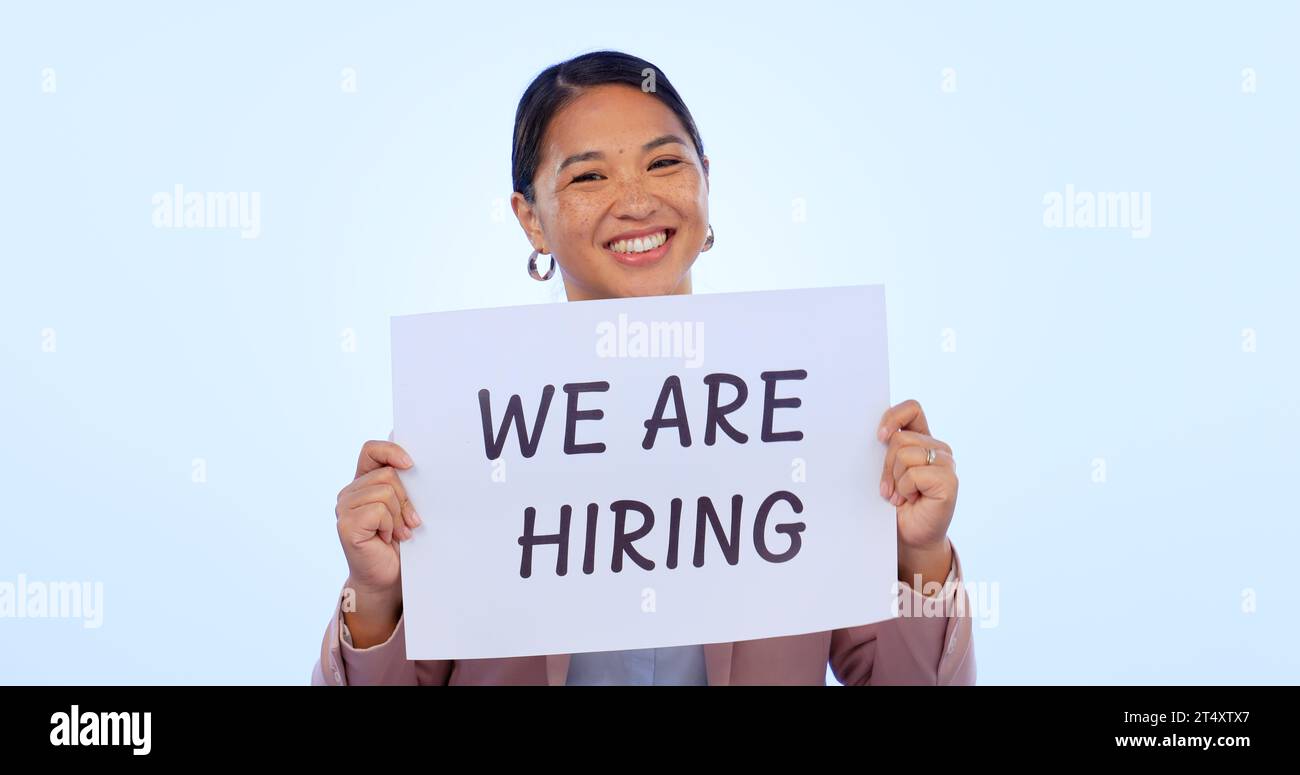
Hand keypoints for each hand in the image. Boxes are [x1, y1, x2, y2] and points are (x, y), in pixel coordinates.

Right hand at [335, 440, 420, 604]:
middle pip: (387, 474)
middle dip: (406, 499)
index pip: (371, 450)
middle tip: (409, 521)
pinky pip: (379, 510)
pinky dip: (390, 525)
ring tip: (398, 532)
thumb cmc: (398, 542)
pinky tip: (387, 538)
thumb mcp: (402, 507)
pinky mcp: (346, 525)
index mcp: (363, 483)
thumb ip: (401, 484)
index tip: (410, 465)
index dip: (391, 451)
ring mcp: (344, 509)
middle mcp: (349, 493)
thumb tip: (409, 458)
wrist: (388, 577)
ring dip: (399, 516)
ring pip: (385, 492)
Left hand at [877, 400, 957, 585]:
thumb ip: (887, 450)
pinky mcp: (949, 481)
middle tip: (889, 489)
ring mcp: (946, 464)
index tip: (878, 437)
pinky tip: (912, 501)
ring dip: (895, 480)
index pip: (912, 409)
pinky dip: (905, 490)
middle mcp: (938, 448)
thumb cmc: (896, 505)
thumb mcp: (888, 471)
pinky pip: (914, 474)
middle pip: (900, 438)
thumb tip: (877, 434)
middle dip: (886, 465)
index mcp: (923, 440)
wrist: (909, 537)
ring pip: (905, 454)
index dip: (893, 417)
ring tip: (901, 496)